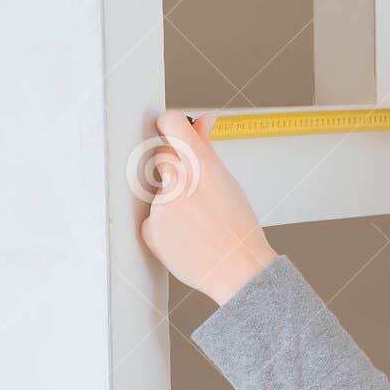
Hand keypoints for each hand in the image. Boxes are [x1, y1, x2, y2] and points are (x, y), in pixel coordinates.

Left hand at [139, 112, 278, 304]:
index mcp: (199, 164)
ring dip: (172, 197)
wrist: (239, 270)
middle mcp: (176, 181)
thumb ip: (205, 146)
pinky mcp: (149, 229)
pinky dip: (165, 224)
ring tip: (198, 220)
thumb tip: (201, 120)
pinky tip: (187, 235)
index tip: (176, 133)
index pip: (170, 122)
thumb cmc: (238, 228)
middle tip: (198, 190)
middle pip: (162, 156)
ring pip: (157, 189)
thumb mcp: (227, 180)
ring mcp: (160, 206)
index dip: (174, 126)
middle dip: (177, 168)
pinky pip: (151, 217)